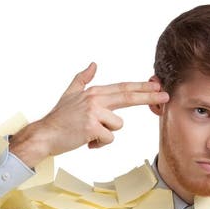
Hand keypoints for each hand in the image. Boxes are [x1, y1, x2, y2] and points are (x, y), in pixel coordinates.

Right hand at [8, 62, 168, 166]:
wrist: (44, 134)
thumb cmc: (58, 118)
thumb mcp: (70, 94)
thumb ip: (82, 79)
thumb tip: (93, 64)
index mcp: (94, 92)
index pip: (122, 88)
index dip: (141, 87)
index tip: (156, 85)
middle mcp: (95, 99)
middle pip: (128, 96)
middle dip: (149, 95)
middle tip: (165, 94)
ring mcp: (94, 113)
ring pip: (117, 126)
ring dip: (105, 134)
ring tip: (89, 134)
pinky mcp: (92, 127)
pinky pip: (108, 139)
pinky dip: (98, 144)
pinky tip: (86, 141)